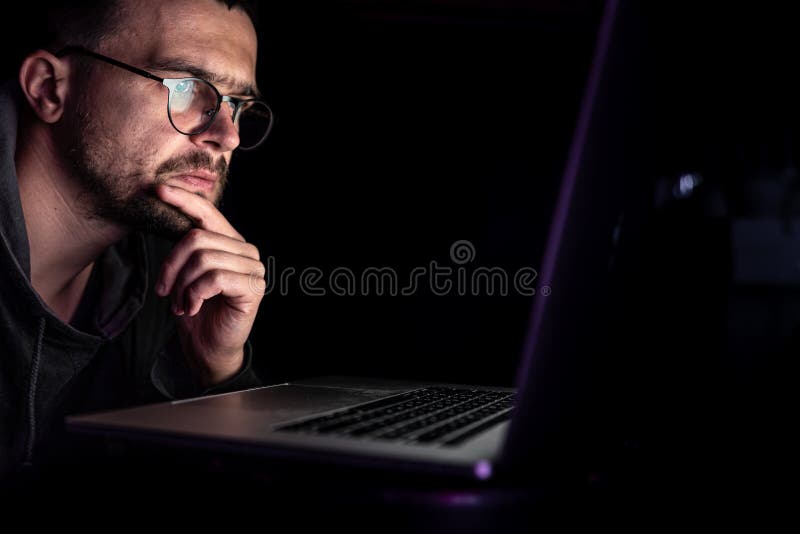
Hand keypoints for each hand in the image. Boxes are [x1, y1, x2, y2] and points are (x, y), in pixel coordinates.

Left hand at [153, 184, 265, 386]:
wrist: (208, 349)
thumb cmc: (197, 311)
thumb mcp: (186, 272)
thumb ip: (186, 246)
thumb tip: (165, 211)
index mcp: (230, 241)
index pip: (207, 213)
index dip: (183, 200)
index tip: (157, 190)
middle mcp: (246, 250)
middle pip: (197, 238)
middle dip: (172, 265)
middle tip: (166, 291)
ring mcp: (253, 269)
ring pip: (203, 259)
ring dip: (183, 285)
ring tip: (182, 304)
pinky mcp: (253, 288)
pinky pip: (214, 278)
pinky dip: (195, 294)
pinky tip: (192, 308)